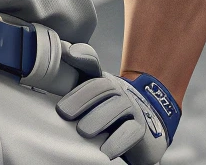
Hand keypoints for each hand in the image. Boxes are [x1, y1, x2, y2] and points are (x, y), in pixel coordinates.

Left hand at [55, 45, 178, 164]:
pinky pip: (132, 132)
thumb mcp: (88, 97)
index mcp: (101, 80)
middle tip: (64, 113)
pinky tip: (106, 151)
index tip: (69, 53)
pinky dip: (118, 141)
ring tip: (83, 131)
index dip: (83, 56)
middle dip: (82, 98)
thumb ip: (72, 81)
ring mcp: (132, 108)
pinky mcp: (142, 129)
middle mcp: (117, 90)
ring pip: (117, 108)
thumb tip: (60, 55)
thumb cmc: (107, 113)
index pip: (92, 64)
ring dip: (99, 118)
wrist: (145, 129)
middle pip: (102, 87)